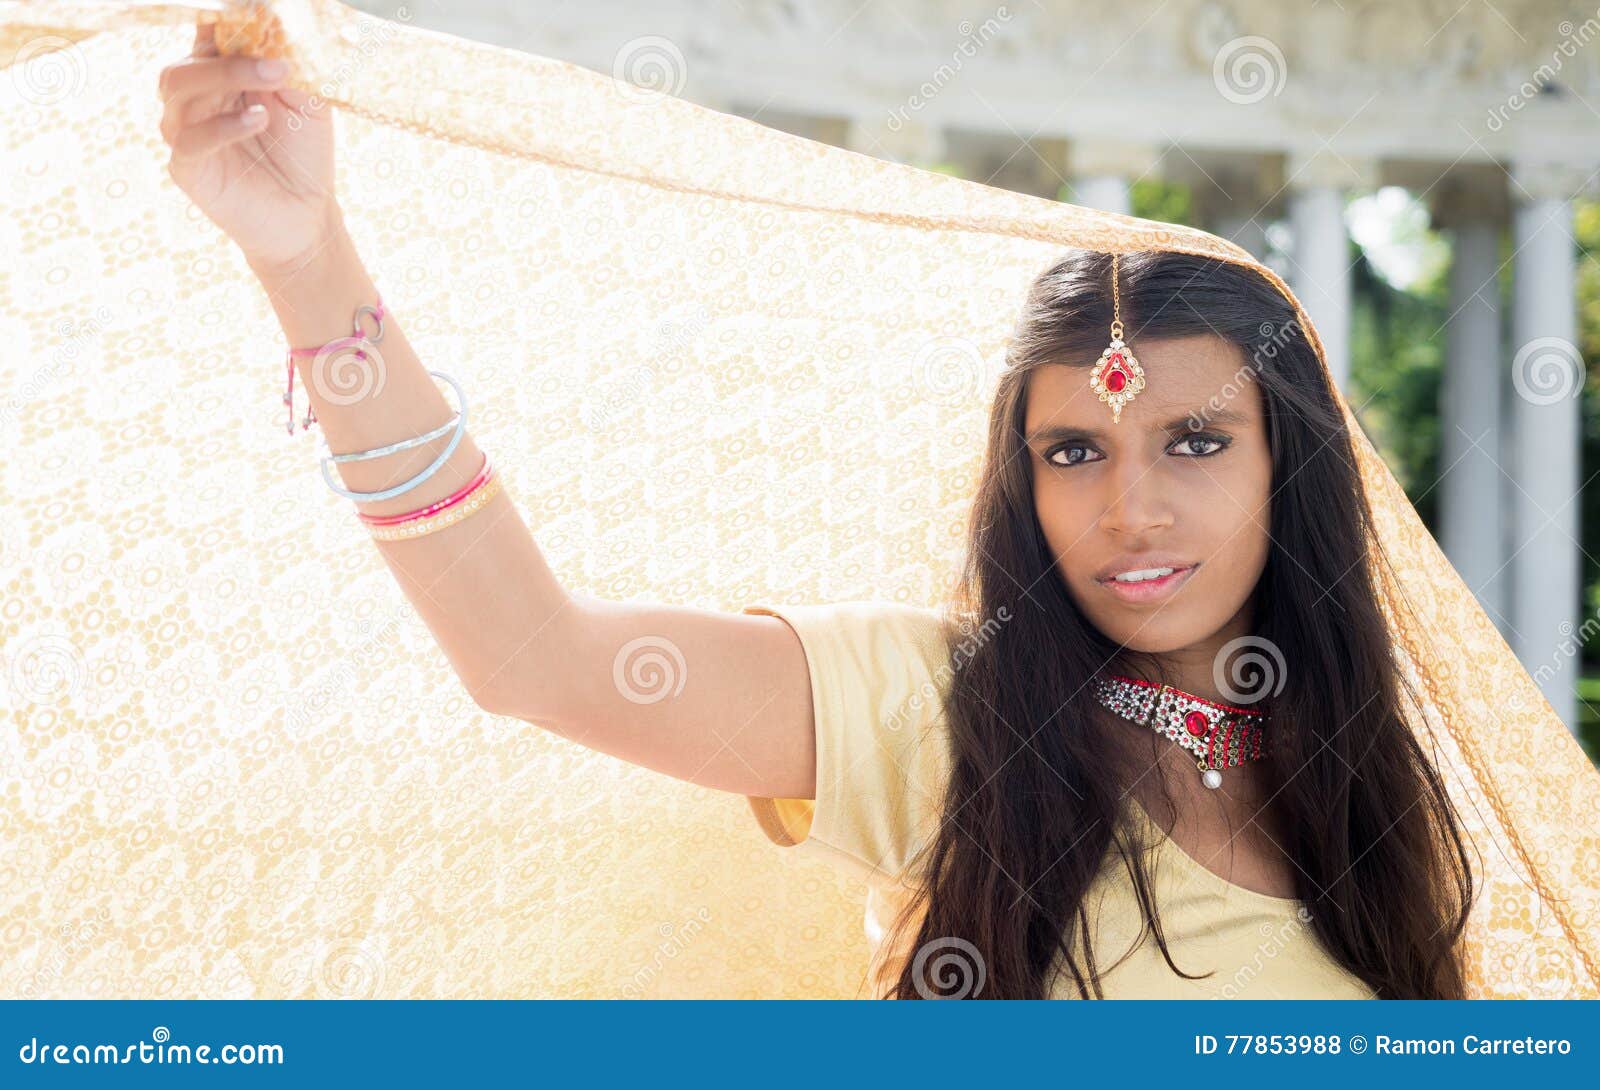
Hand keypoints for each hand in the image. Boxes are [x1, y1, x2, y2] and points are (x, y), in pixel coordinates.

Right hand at [158, 21, 341, 276]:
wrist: (307, 217)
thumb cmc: (304, 157)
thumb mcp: (309, 104)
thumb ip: (293, 69)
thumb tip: (278, 33)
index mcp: (222, 76)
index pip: (209, 36)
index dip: (221, 20)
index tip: (253, 11)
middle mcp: (197, 98)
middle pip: (187, 60)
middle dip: (230, 55)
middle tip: (278, 62)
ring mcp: (186, 131)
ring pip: (177, 88)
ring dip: (225, 77)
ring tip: (275, 83)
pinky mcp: (187, 167)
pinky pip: (190, 139)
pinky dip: (222, 126)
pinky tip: (257, 121)